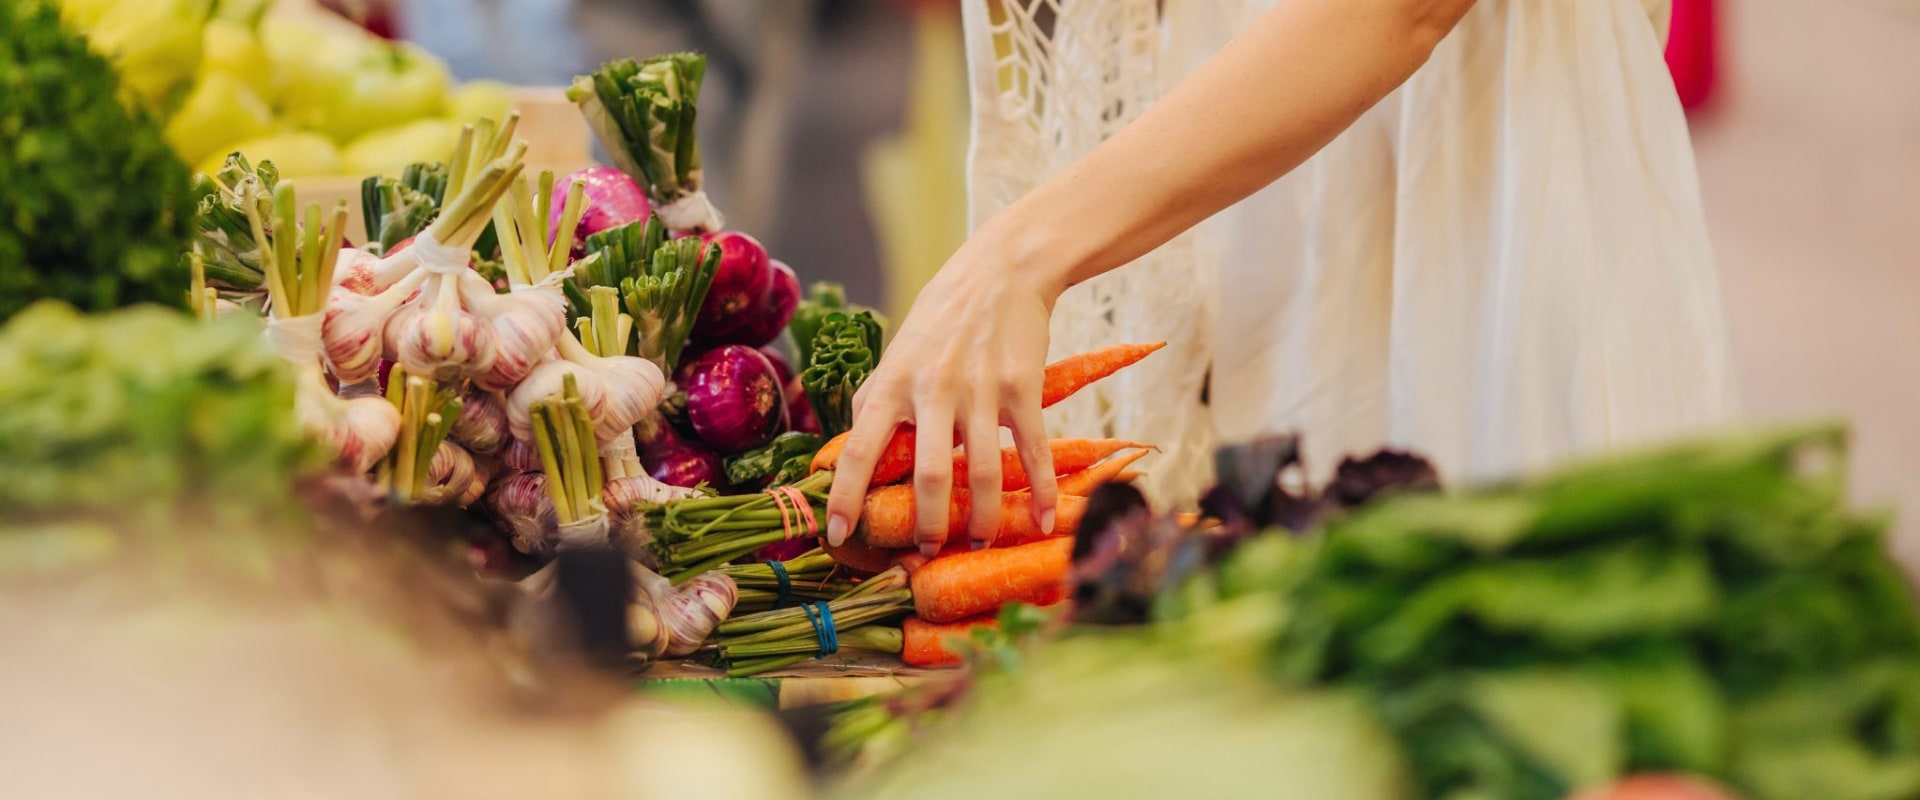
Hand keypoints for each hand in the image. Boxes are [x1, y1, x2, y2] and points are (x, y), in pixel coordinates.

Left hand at [824, 237, 1061, 555]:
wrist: (1003, 270)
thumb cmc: (942, 315)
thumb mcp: (897, 351)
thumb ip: (875, 398)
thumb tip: (848, 448)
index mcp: (892, 383)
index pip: (859, 449)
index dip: (845, 496)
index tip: (837, 534)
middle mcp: (932, 389)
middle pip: (927, 475)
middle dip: (927, 525)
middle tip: (926, 552)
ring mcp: (980, 390)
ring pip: (981, 472)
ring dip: (980, 519)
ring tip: (977, 543)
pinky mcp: (1022, 388)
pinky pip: (1033, 451)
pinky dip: (1041, 492)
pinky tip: (1043, 520)